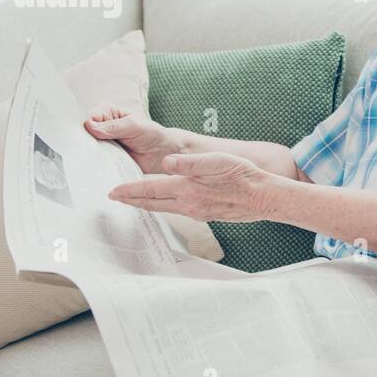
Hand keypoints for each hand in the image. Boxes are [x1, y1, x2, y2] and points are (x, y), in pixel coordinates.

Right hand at [84, 103, 181, 175]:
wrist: (163, 153)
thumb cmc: (151, 134)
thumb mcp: (134, 126)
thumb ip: (113, 127)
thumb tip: (90, 126)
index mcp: (108, 113)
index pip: (90, 118)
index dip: (90, 127)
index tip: (96, 136)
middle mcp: (102, 127)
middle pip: (85, 134)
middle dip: (88, 142)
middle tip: (97, 150)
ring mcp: (102, 144)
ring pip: (88, 149)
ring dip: (92, 154)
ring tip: (101, 160)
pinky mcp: (106, 158)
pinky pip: (96, 161)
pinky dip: (97, 164)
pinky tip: (101, 168)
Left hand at [107, 152, 279, 221]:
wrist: (264, 197)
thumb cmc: (243, 176)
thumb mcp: (217, 161)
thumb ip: (189, 162)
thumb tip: (166, 163)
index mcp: (187, 188)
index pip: (150, 189)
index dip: (129, 190)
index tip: (112, 191)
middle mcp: (188, 204)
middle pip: (152, 203)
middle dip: (131, 200)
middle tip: (114, 198)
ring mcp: (196, 212)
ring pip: (163, 209)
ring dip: (146, 204)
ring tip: (134, 200)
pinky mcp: (205, 215)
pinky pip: (177, 211)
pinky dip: (163, 207)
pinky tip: (164, 204)